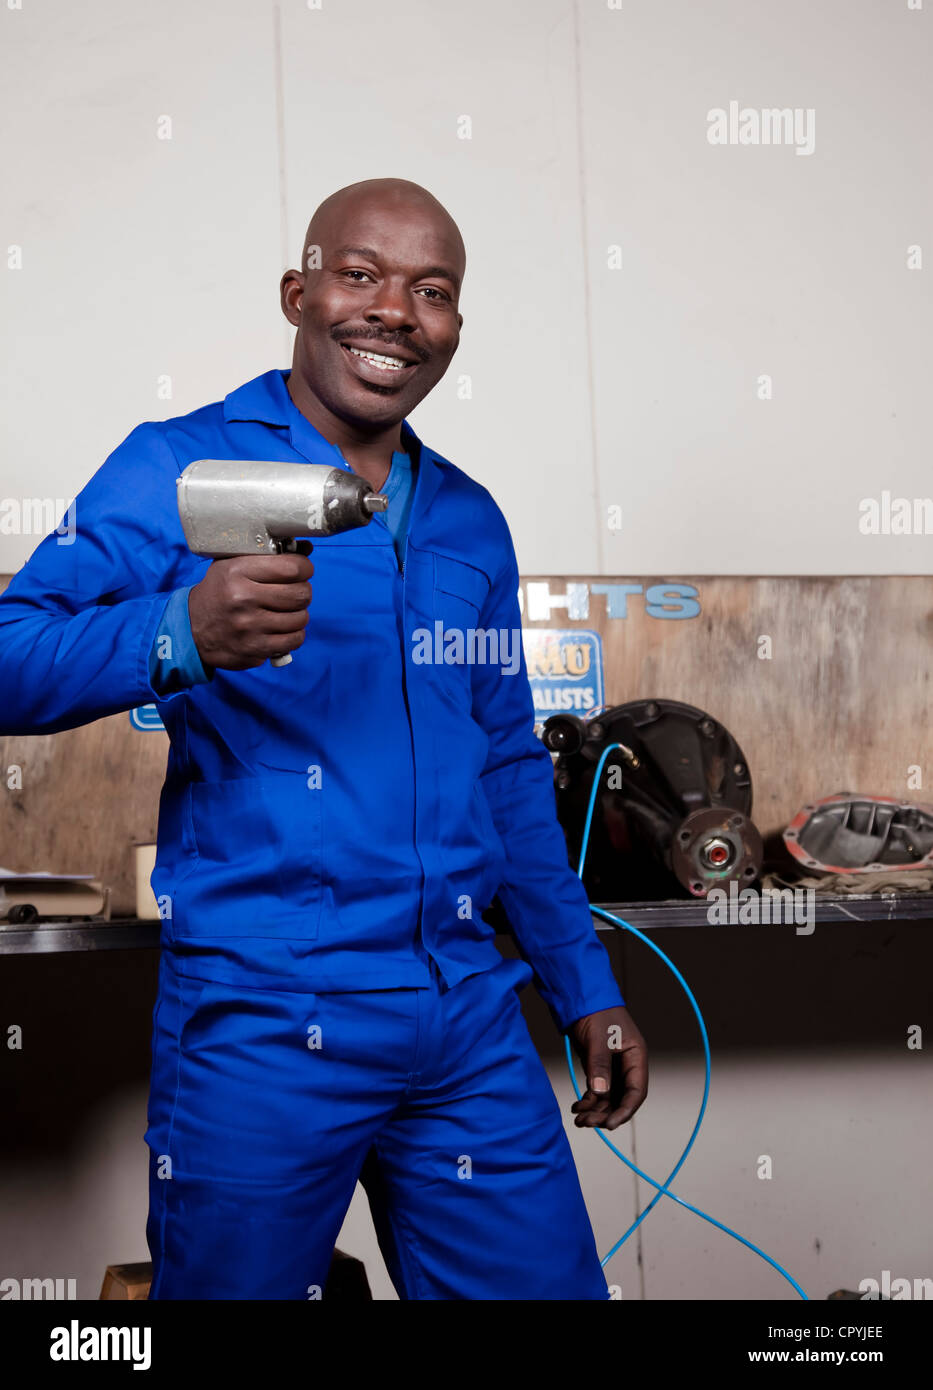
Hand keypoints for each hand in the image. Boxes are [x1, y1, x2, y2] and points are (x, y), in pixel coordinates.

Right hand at [187, 545, 312, 670]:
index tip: (303, 570)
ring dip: (299, 614)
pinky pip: (294, 640)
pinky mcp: (255, 648)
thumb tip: (306, 548)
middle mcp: (243, 598)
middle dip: (303, 591)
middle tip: (296, 591)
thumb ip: (267, 555)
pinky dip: (295, 634)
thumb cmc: (218, 591)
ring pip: (300, 618)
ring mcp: (250, 626)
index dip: (305, 568)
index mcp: (238, 571)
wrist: (192, 628)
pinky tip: (283, 628)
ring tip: (287, 610)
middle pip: (300, 593)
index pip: (292, 567)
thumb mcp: (232, 564)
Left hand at [568, 1005, 647, 1129]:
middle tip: (587, 1123)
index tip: (609, 1125)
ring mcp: (612, 1067)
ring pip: (608, 1097)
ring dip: (595, 1110)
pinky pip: (597, 1091)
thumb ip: (599, 1065)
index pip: (636, 1091)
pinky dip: (588, 1101)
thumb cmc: (595, 1011)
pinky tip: (577, 1108)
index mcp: (636, 1056)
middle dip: (605, 1113)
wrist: (579, 996)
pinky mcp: (598, 1067)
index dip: (624, 1111)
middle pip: (621, 1098)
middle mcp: (627, 1065)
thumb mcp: (598, 1038)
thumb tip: (600, 1093)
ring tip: (579, 1119)